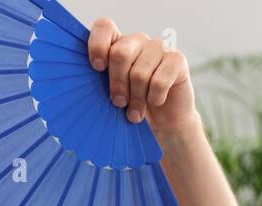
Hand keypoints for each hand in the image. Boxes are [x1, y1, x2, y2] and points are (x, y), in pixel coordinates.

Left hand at [87, 18, 197, 135]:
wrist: (165, 122)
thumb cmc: (133, 107)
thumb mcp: (113, 95)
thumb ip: (100, 83)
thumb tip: (84, 85)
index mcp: (118, 44)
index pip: (104, 27)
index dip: (98, 46)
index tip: (98, 68)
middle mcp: (138, 41)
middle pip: (120, 54)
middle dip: (117, 84)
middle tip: (118, 103)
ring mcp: (159, 47)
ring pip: (139, 73)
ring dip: (136, 100)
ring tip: (135, 114)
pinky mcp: (177, 59)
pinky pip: (159, 81)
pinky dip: (154, 98)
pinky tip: (155, 102)